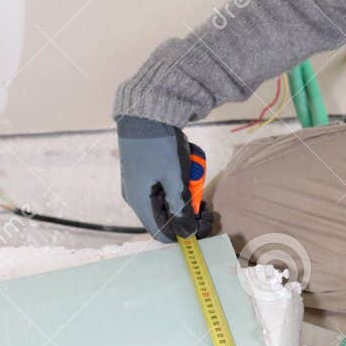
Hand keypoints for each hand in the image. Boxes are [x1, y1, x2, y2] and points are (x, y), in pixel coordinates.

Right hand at [115, 115, 214, 243]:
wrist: (147, 110)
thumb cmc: (159, 143)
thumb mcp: (175, 177)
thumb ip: (181, 207)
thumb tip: (188, 233)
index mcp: (140, 202)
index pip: (161, 234)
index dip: (185, 235)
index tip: (204, 225)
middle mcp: (137, 197)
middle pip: (167, 218)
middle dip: (190, 211)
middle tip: (207, 203)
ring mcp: (141, 184)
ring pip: (169, 201)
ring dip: (187, 192)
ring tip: (195, 174)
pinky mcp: (147, 172)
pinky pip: (167, 185)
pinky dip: (180, 180)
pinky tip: (187, 165)